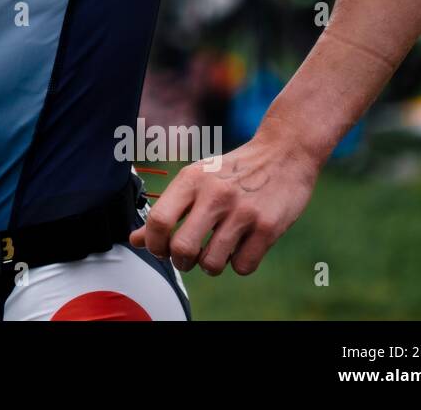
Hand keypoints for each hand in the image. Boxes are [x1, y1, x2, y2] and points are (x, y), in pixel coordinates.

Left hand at [128, 134, 320, 275]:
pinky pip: (242, 267)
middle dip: (180, 262)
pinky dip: (239, 264)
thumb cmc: (232, 172)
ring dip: (210, 266)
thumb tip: (136, 240)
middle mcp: (216, 195)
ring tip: (216, 252)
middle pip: (181, 248)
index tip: (160, 248)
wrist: (284, 154)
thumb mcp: (196, 180)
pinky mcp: (268, 228)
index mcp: (192, 179)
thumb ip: (167, 210)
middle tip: (187, 258)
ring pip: (211, 264)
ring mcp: (243, 212)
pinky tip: (242, 247)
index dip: (153, 243)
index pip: (158, 220)